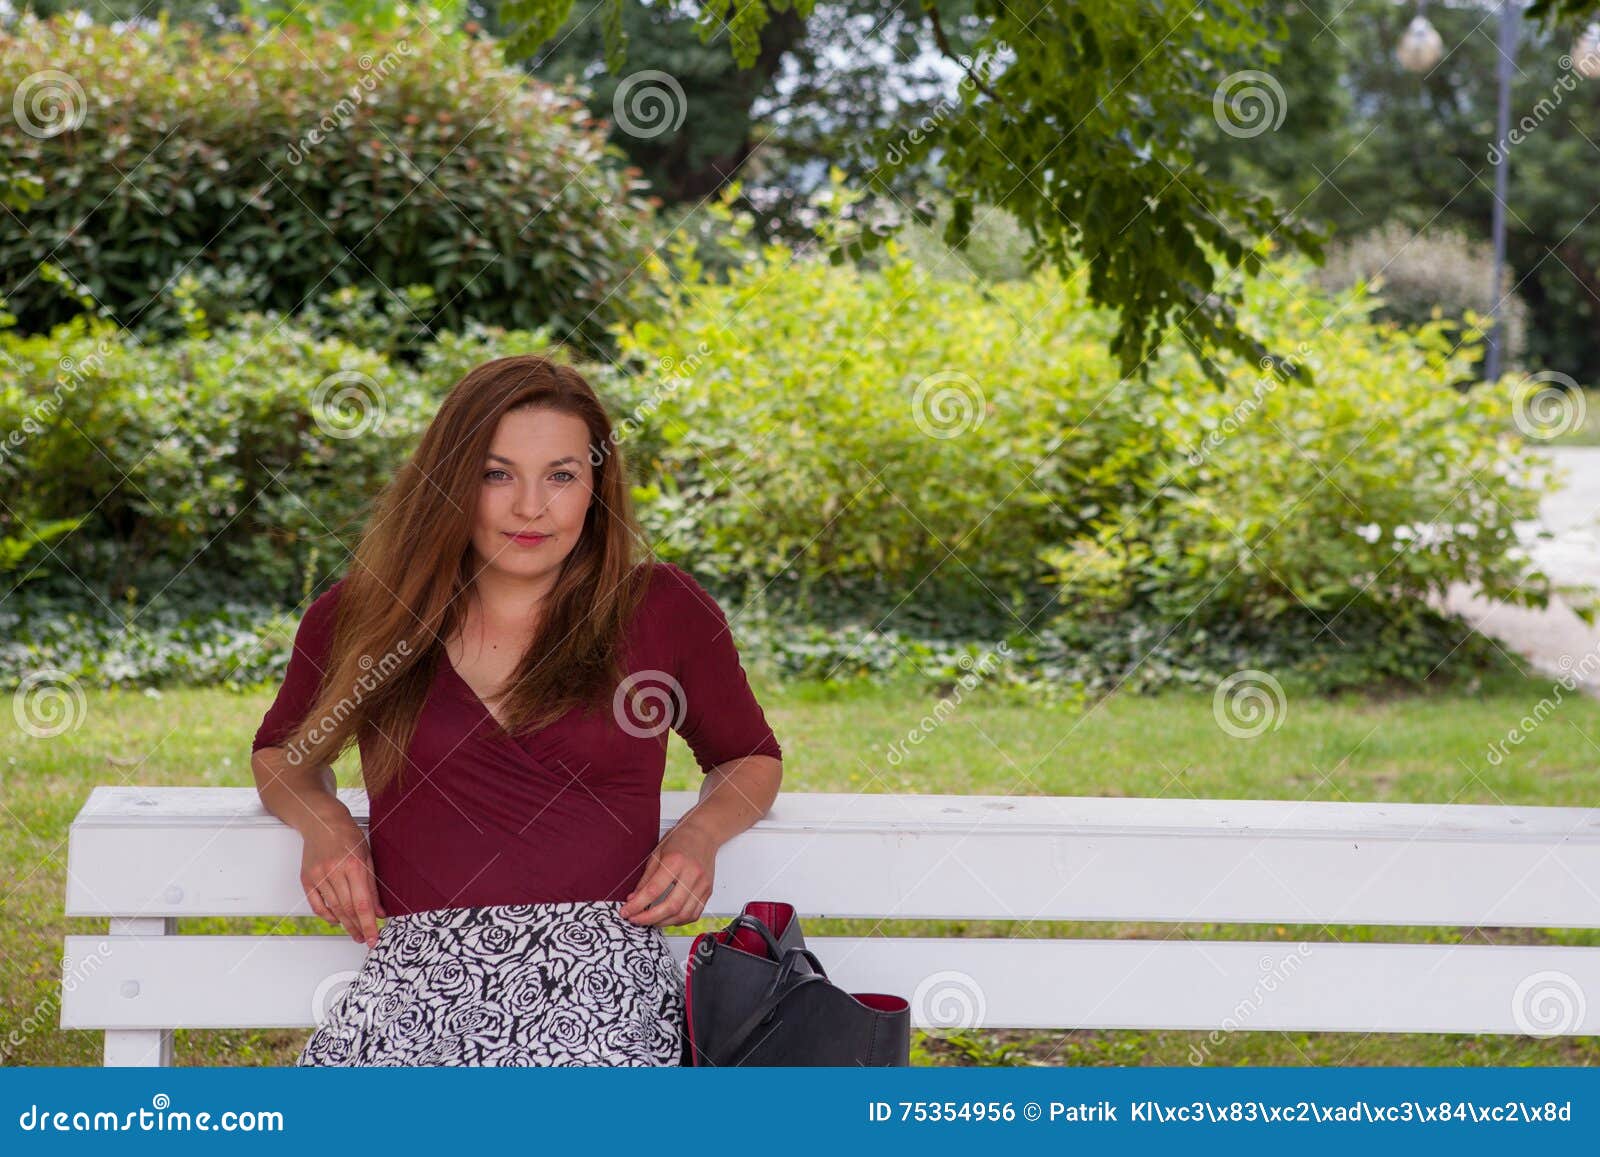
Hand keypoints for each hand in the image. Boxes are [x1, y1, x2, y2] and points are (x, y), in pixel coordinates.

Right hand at [300, 812, 385, 946]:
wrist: (321, 821)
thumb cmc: (348, 835)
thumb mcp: (368, 856)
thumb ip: (373, 886)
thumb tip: (379, 911)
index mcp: (353, 865)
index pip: (362, 904)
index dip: (369, 924)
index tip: (375, 938)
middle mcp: (334, 872)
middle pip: (348, 909)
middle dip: (358, 928)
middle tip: (366, 939)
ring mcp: (318, 876)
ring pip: (334, 909)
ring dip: (346, 925)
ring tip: (355, 933)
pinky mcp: (306, 878)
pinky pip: (316, 904)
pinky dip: (327, 916)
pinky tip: (336, 920)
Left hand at [619, 824, 716, 926]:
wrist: (704, 833)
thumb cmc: (680, 840)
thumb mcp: (657, 854)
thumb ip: (646, 879)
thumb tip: (634, 899)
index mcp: (675, 861)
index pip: (654, 890)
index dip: (637, 905)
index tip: (626, 911)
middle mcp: (691, 874)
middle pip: (670, 906)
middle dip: (649, 918)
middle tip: (635, 919)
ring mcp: (702, 884)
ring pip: (683, 914)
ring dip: (664, 922)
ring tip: (650, 920)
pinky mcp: (708, 891)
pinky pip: (694, 914)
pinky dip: (679, 920)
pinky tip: (668, 918)